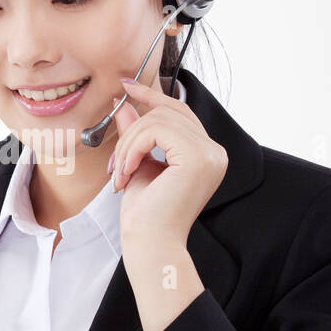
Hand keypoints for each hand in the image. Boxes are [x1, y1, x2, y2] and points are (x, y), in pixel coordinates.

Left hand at [109, 78, 227, 249]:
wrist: (150, 245)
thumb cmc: (146, 215)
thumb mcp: (138, 164)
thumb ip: (135, 132)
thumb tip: (123, 102)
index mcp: (205, 154)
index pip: (180, 111)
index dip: (153, 95)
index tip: (126, 86)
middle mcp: (214, 152)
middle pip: (168, 112)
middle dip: (132, 131)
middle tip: (115, 163)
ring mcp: (209, 154)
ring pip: (158, 120)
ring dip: (129, 145)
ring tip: (120, 173)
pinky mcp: (197, 158)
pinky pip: (156, 130)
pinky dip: (133, 148)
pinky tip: (127, 172)